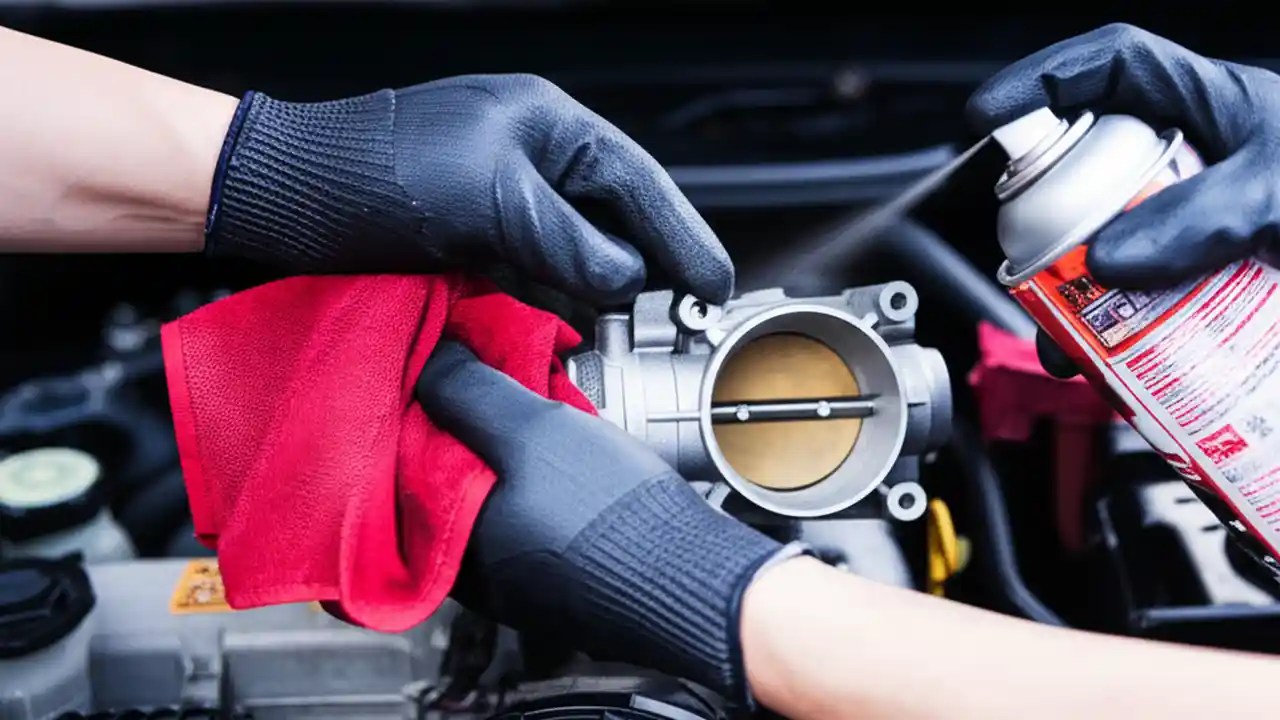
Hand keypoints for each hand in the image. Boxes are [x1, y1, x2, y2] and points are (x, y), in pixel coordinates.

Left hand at [204, 74, 732, 304]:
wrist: (282, 195)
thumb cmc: (373, 173)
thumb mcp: (489, 203)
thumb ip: (570, 242)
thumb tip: (628, 280)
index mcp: (547, 126)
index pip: (637, 184)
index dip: (683, 238)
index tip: (714, 288)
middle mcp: (531, 159)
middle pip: (613, 222)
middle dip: (645, 272)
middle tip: (679, 321)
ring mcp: (500, 200)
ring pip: (575, 254)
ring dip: (597, 296)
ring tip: (629, 338)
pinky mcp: (471, 239)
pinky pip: (532, 276)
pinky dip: (552, 305)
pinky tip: (566, 332)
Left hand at [415, 341, 798, 702]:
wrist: (691, 576)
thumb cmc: (610, 513)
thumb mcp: (531, 428)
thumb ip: (470, 391)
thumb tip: (430, 359)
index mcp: (444, 538)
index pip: (408, 456)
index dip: (437, 402)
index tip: (464, 368)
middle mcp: (469, 571)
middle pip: (450, 476)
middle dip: (476, 425)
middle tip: (512, 386)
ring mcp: (513, 581)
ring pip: (493, 495)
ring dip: (511, 452)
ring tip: (548, 416)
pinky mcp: (553, 580)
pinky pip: (528, 518)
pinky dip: (538, 484)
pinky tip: (572, 460)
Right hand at [966, 24, 1279, 376]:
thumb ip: (1205, 216)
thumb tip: (1108, 256)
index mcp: (1215, 105)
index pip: (1109, 66)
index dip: (1039, 83)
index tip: (986, 118)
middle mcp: (1199, 160)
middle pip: (1092, 172)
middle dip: (1046, 221)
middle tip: (1028, 259)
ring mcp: (1204, 223)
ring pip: (1113, 249)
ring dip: (1079, 301)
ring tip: (1071, 346)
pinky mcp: (1216, 279)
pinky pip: (1151, 301)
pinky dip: (1125, 338)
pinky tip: (1122, 369)